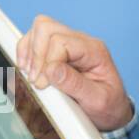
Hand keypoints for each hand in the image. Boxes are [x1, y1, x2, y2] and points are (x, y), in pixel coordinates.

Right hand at [16, 15, 132, 131]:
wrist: (112, 111)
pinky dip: (26, 51)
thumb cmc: (108, 106)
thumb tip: (51, 70)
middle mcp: (82, 42)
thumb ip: (75, 85)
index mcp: (95, 51)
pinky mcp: (58, 49)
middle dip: (36, 54)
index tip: (42, 84)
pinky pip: (36, 38)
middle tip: (36, 79)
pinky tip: (28, 68)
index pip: (61, 42)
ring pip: (40, 28)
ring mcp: (70, 43)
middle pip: (47, 28)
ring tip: (31, 74)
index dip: (47, 62)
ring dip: (29, 50)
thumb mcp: (97, 101)